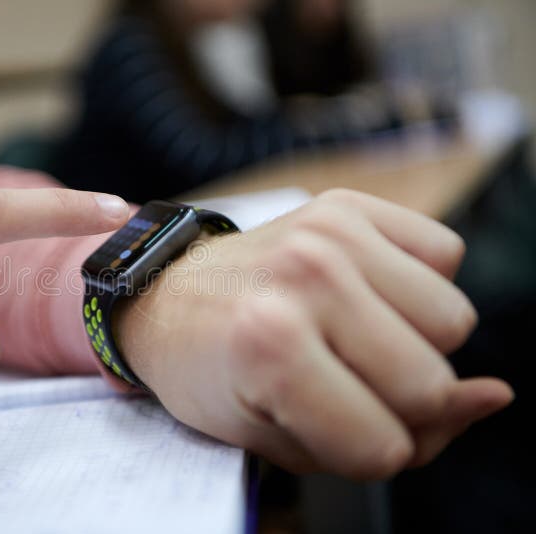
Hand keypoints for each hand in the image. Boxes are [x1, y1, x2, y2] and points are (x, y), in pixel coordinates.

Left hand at [116, 189, 512, 478]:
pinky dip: (415, 282)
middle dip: (394, 401)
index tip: (321, 426)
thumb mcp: (278, 438)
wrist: (166, 297)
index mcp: (271, 350)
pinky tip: (361, 291)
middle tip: (335, 380)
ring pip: (452, 319)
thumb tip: (491, 394)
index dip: (364, 452)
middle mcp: (305, 279)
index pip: (384, 446)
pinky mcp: (346, 205)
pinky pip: (444, 254)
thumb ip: (392, 437)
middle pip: (430, 382)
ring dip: (413, 341)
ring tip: (346, 333)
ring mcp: (328, 233)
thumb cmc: (213, 372)